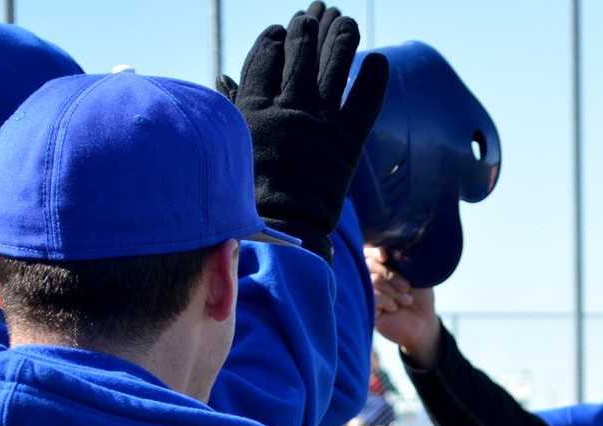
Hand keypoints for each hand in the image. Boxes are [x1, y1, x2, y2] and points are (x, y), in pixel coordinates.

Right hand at [220, 10, 387, 261]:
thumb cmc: (248, 191)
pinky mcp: (348, 143)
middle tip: (318, 11)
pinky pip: (365, 103)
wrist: (279, 226)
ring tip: (346, 19)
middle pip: (301, 52)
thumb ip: (234, 107)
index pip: (265, 55)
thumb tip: (224, 78)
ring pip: (333, 65)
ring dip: (340, 38)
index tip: (282, 27)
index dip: (275, 37)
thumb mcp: (233, 143)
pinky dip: (373, 80)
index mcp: (255, 105)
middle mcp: (289, 106)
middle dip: (309, 27)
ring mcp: (320, 122)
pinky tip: (378, 60)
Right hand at [367, 245, 442, 358]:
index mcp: (380, 264)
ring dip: (393, 290)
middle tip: (407, 287)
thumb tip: (393, 246)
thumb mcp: (416, 274)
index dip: (374, 250)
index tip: (385, 256)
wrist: (424, 322)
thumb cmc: (420, 296)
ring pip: (373, 280)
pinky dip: (386, 301)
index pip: (368, 249)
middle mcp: (369, 276)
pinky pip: (371, 296)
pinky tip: (394, 308)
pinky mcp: (365, 307)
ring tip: (406, 300)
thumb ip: (404, 259)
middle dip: (391, 275)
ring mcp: (365, 292)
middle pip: (370, 263)